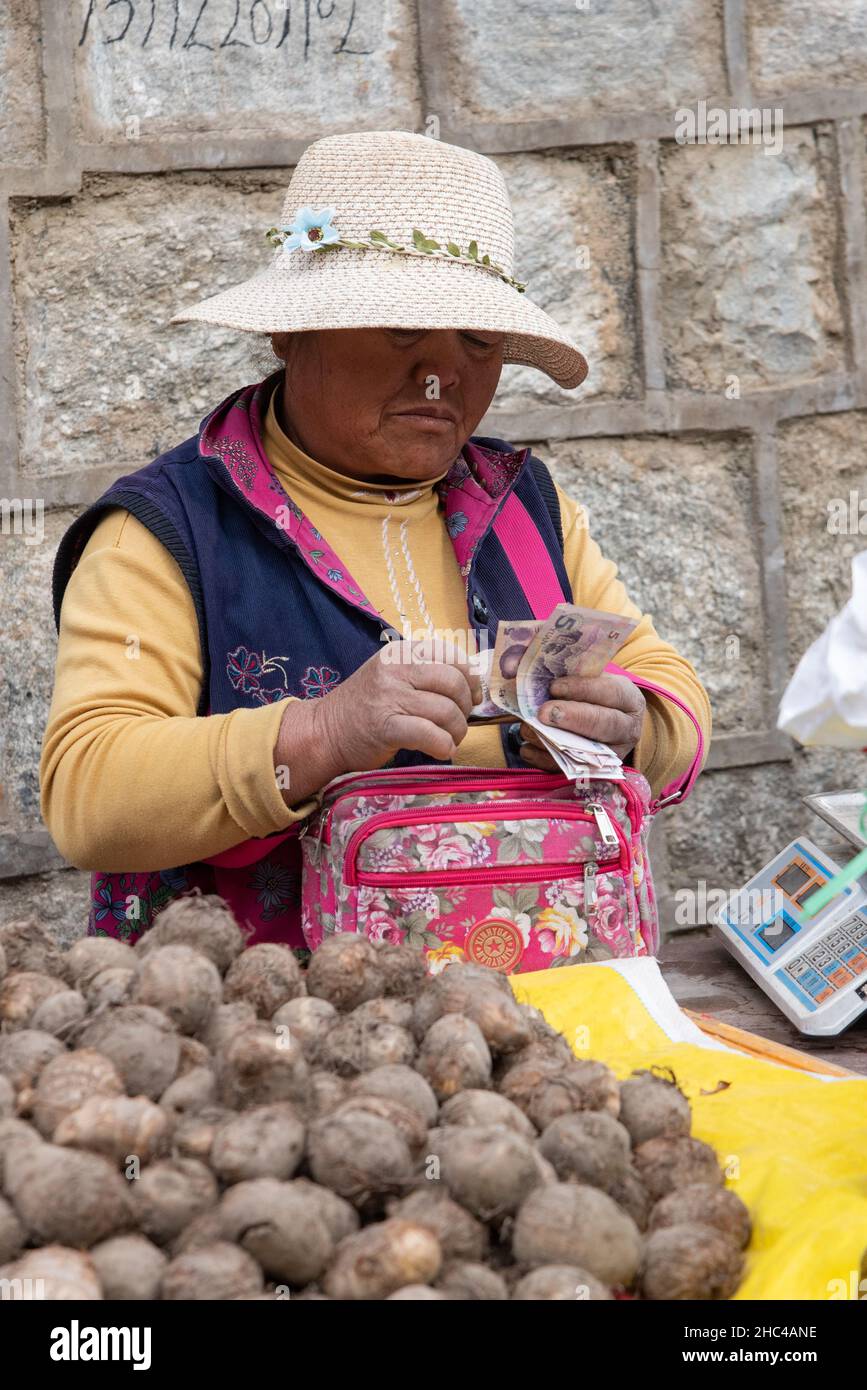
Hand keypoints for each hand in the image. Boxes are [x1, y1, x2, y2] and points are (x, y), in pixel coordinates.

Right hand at [275, 638, 481, 801]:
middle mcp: (395, 669)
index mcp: (400, 653)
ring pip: (446, 711)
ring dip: (457, 731)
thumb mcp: (391, 676)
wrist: (324, 732)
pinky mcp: (386, 727)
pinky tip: (442, 750)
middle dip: (466, 706)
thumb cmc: (364, 707)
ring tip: (450, 739)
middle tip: (459, 722)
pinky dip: (444, 745)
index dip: (470, 677)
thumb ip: (425, 674)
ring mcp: (389, 697)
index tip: (472, 696)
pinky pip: (430, 734)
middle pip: (453, 682)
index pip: (450, 654)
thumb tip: (473, 686)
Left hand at [518, 672, 645, 769]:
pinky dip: (544, 759)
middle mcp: (627, 730)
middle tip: (543, 713)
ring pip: (585, 751)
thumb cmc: (595, 696)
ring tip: (527, 728)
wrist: (611, 724)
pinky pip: (568, 769)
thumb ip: (564, 672)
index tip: (554, 686)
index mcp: (628, 699)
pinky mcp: (594, 772)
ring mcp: (612, 755)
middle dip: (572, 718)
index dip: (582, 689)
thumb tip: (516, 662)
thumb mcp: (591, 679)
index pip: (610, 692)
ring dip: (551, 740)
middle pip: (603, 724)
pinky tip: (527, 747)